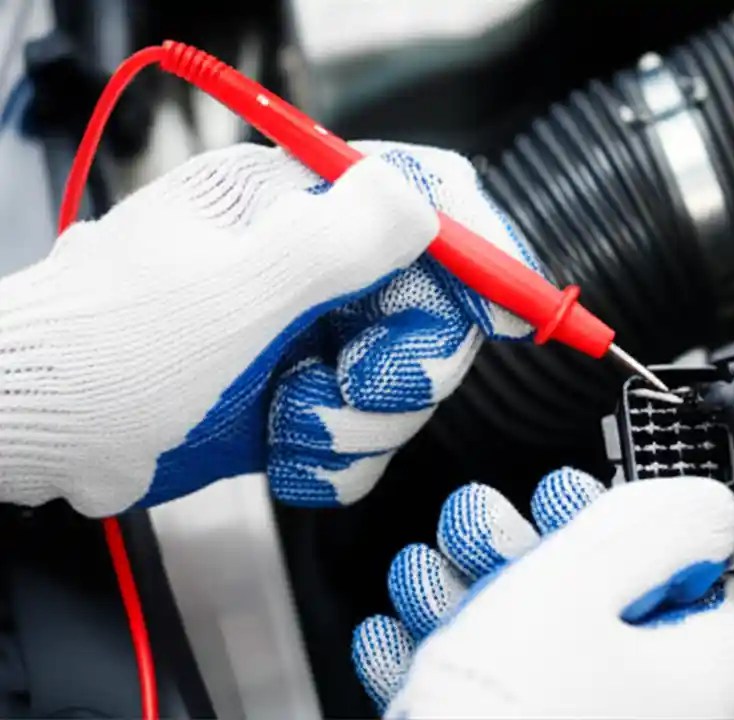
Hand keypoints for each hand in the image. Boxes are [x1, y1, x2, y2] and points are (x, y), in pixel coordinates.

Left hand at [0, 141, 536, 515]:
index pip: (430, 197)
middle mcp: (318, 265)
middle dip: (405, 362)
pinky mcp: (305, 396)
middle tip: (350, 383)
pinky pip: (370, 435)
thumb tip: (428, 203)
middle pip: (437, 305)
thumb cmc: (116, 343)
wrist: (44, 426)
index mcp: (302, 204)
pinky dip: (336, 456)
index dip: (484, 248)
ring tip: (294, 420)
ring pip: (409, 381)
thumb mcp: (242, 282)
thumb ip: (346, 234)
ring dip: (362, 421)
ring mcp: (313, 334)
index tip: (508, 308)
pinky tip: (284, 447)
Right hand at [352, 470, 733, 718]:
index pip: (701, 582)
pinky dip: (440, 664)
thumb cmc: (515, 714)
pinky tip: (397, 633)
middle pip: (604, 605)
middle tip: (479, 523)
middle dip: (527, 550)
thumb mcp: (581, 581)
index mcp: (696, 670)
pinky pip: (487, 699)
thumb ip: (647, 528)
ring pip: (534, 649)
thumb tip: (706, 508)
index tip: (585, 505)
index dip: (643, 532)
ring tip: (423, 569)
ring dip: (468, 596)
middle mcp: (652, 713)